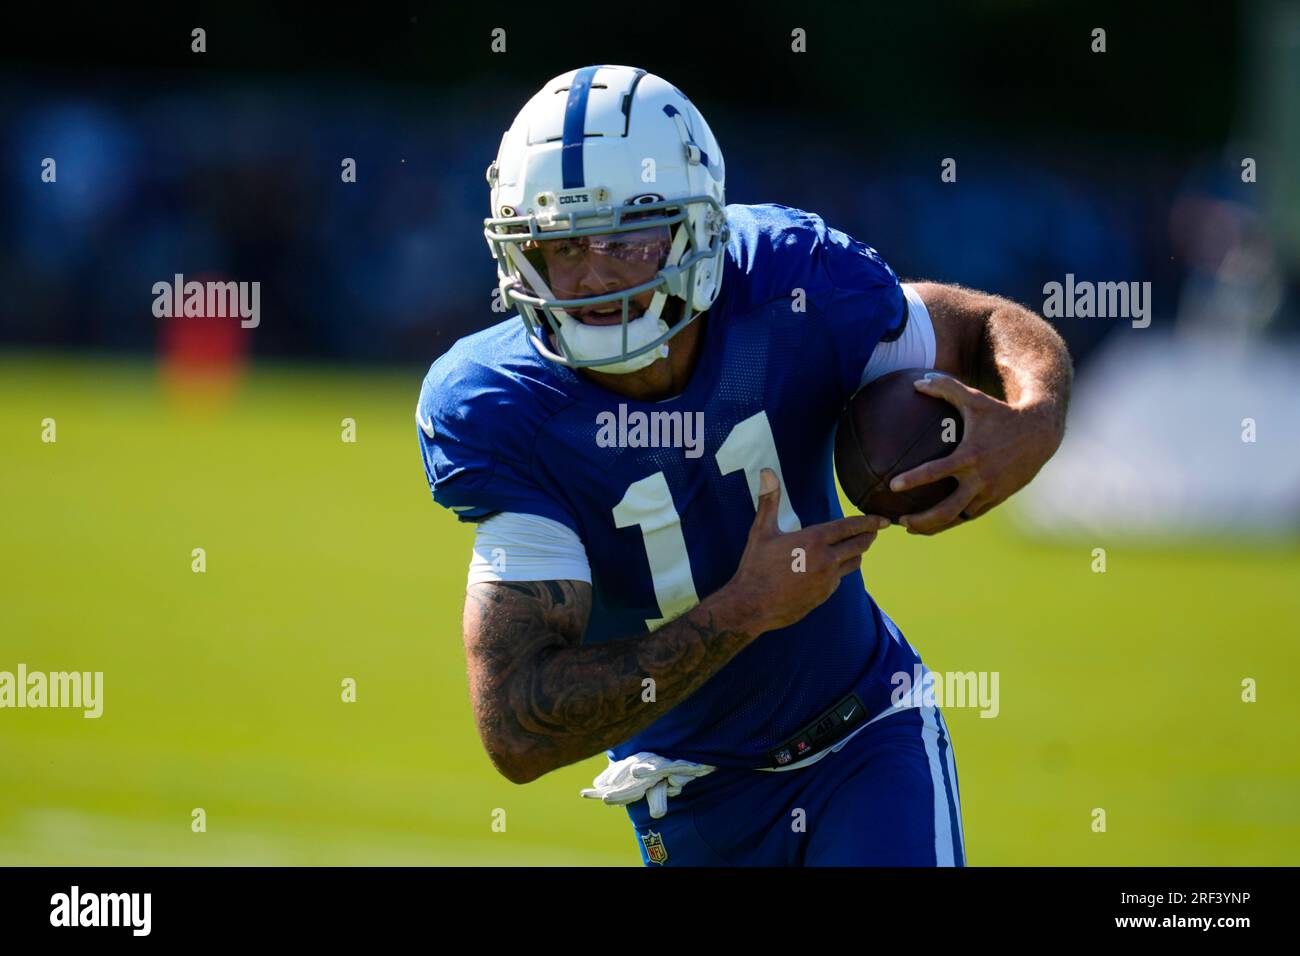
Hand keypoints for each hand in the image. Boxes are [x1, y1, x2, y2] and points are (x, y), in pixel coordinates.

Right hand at [723, 468, 888, 634]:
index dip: (868, 522)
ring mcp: (828, 580)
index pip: (849, 527)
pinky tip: (833, 568)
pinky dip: (840, 570)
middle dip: (869, 536)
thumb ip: (769, 500)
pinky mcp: (825, 595)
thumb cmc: (755, 566)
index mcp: (813, 540)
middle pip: (859, 545)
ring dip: (858, 553)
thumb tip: (766, 471)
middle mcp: (826, 559)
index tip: (882, 519)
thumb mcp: (761, 531)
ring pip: (853, 563)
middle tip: (876, 530)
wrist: (752, 606)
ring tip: (858, 546)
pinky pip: (839, 579)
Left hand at [891, 372, 1063, 534]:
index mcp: (971, 456)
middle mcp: (981, 478)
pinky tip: (934, 521)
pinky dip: (952, 521)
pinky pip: (970, 516)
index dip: (912, 480)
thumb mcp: (974, 398)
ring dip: (934, 526)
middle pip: (947, 510)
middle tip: (900, 522)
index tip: (892, 486)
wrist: (1040, 433)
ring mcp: (990, 492)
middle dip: (921, 520)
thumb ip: (945, 388)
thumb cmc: (1001, 413)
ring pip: (958, 518)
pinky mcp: (997, 499)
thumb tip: (916, 382)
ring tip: (912, 527)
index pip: (936, 472)